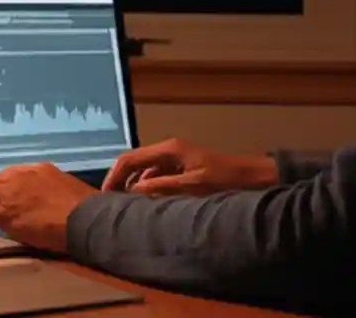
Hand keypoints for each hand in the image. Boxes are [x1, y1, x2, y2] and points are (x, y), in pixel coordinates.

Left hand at [0, 163, 95, 253]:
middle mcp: (21, 176)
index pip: (11, 175)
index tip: (1, 197)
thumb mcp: (68, 189)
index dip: (3, 187)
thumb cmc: (85, 207)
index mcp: (39, 170)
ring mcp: (10, 194)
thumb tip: (53, 201)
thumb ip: (54, 191)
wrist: (86, 218)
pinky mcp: (4, 214)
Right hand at [102, 138, 277, 196]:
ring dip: (133, 186)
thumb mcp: (191, 186)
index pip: (129, 159)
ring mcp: (175, 158)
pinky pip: (156, 176)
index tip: (104, 196)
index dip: (113, 176)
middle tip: (110, 203)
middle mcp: (169, 150)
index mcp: (169, 149)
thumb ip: (161, 187)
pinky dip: (147, 187)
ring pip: (144, 171)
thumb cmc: (224, 180)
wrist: (251, 177)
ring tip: (126, 206)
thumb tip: (132, 190)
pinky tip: (147, 203)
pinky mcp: (182, 168)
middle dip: (120, 181)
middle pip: (134, 163)